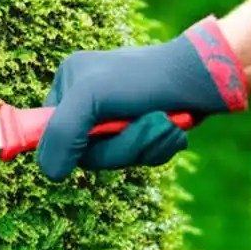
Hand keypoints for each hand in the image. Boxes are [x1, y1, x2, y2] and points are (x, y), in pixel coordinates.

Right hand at [36, 16, 248, 180]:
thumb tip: (50, 173)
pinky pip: (136, 157)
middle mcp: (87, 101)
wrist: (201, 76)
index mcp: (67, 85)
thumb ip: (60, 133)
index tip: (92, 141)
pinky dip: (154, 149)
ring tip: (159, 123)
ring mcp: (113, 117)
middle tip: (139, 126)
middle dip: (117, 147)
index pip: (48, 133)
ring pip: (113, 158)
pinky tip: (167, 129)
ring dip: (140, 148)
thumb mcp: (90, 97)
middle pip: (84, 152)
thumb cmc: (144, 79)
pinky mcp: (138, 129)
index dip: (70, 145)